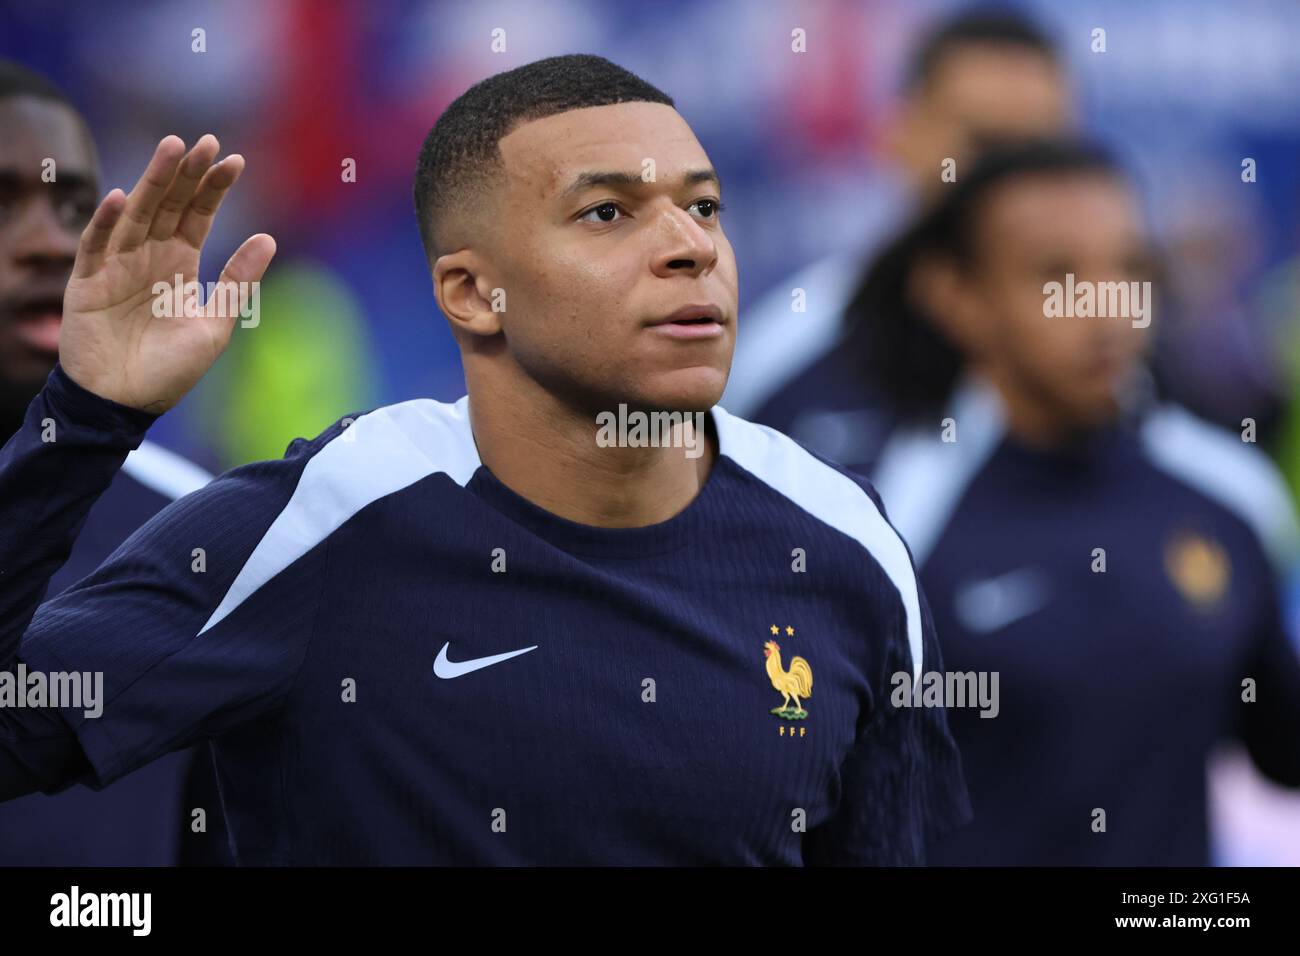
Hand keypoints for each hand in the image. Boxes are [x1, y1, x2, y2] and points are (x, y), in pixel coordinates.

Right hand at [59, 135, 275, 412]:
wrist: (125, 404)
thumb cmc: (170, 370)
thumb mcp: (215, 325)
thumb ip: (238, 282)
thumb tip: (269, 237)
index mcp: (179, 264)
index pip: (197, 215)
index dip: (214, 188)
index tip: (235, 161)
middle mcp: (148, 257)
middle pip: (168, 204)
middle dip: (187, 174)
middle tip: (206, 142)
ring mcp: (115, 266)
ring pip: (135, 214)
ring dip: (152, 181)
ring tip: (172, 149)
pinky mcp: (86, 283)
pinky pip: (95, 247)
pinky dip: (106, 223)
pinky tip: (120, 197)